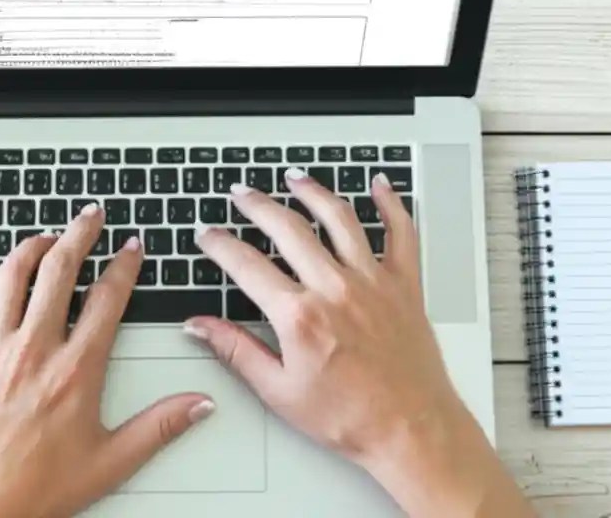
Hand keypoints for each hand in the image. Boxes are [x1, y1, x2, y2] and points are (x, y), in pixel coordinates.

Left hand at [0, 204, 214, 517]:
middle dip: (80, 234)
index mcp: (75, 371)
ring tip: (51, 234)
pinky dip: (3, 276)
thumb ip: (159, 427)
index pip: (107, 298)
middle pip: (59, 269)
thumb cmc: (38, 486)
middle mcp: (35, 349)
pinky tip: (12, 273)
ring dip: (35, 245)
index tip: (132, 248)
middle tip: (92, 216)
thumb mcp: (111, 461)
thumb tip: (199, 404)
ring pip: (15, 274)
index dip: (124, 266)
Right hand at [188, 170, 533, 517]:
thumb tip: (200, 326)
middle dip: (258, 205)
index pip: (246, 264)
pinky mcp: (405, 286)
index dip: (220, 244)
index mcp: (300, 316)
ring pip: (339, 219)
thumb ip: (235, 350)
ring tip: (294, 178)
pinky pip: (400, 233)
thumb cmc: (351, 419)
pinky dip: (391, 204)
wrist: (411, 432)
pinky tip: (379, 186)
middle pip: (288, 228)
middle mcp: (336, 289)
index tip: (208, 234)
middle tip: (241, 194)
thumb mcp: (278, 391)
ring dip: (313, 191)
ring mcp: (373, 282)